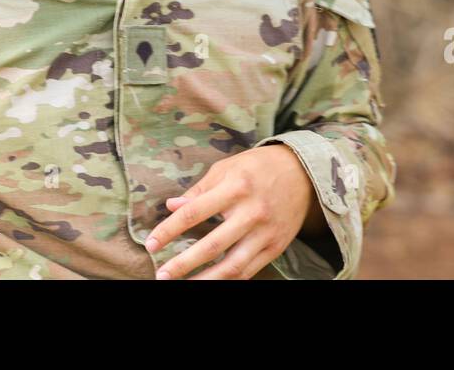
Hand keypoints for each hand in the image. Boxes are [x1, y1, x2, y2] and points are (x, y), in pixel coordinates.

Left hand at [145, 143, 316, 278]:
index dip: (169, 230)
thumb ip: (199, 190)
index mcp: (234, 187)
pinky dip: (228, 280)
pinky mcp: (275, 246)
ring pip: (232, 266)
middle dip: (183, 263)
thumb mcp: (226, 168)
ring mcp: (265, 232)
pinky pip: (248, 271)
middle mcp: (251, 211)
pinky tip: (211, 282)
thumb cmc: (256, 167)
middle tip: (161, 275)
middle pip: (212, 245)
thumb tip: (170, 207)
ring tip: (184, 286)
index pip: (194, 213)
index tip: (150, 244)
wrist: (302, 172)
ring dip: (205, 280)